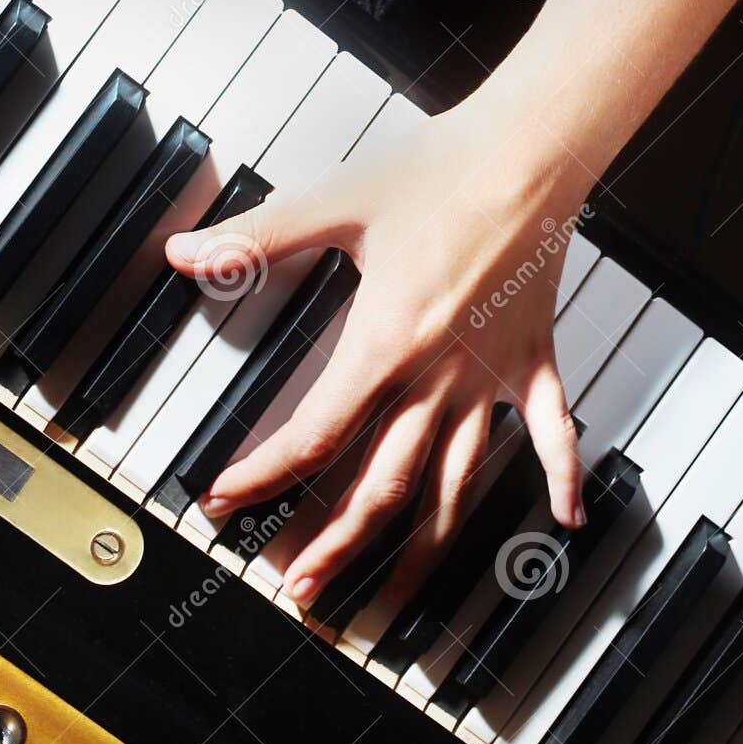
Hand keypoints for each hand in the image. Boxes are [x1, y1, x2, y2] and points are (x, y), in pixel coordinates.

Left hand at [165, 99, 590, 610]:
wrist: (530, 146)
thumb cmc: (436, 170)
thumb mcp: (333, 203)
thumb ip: (254, 237)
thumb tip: (182, 251)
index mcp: (385, 345)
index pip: (315, 434)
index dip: (264, 475)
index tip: (225, 499)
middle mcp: (439, 376)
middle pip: (382, 486)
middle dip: (335, 545)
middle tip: (299, 589)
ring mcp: (491, 375)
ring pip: (458, 482)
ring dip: (426, 547)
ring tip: (397, 597)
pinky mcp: (533, 359)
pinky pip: (552, 430)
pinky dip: (560, 476)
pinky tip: (560, 525)